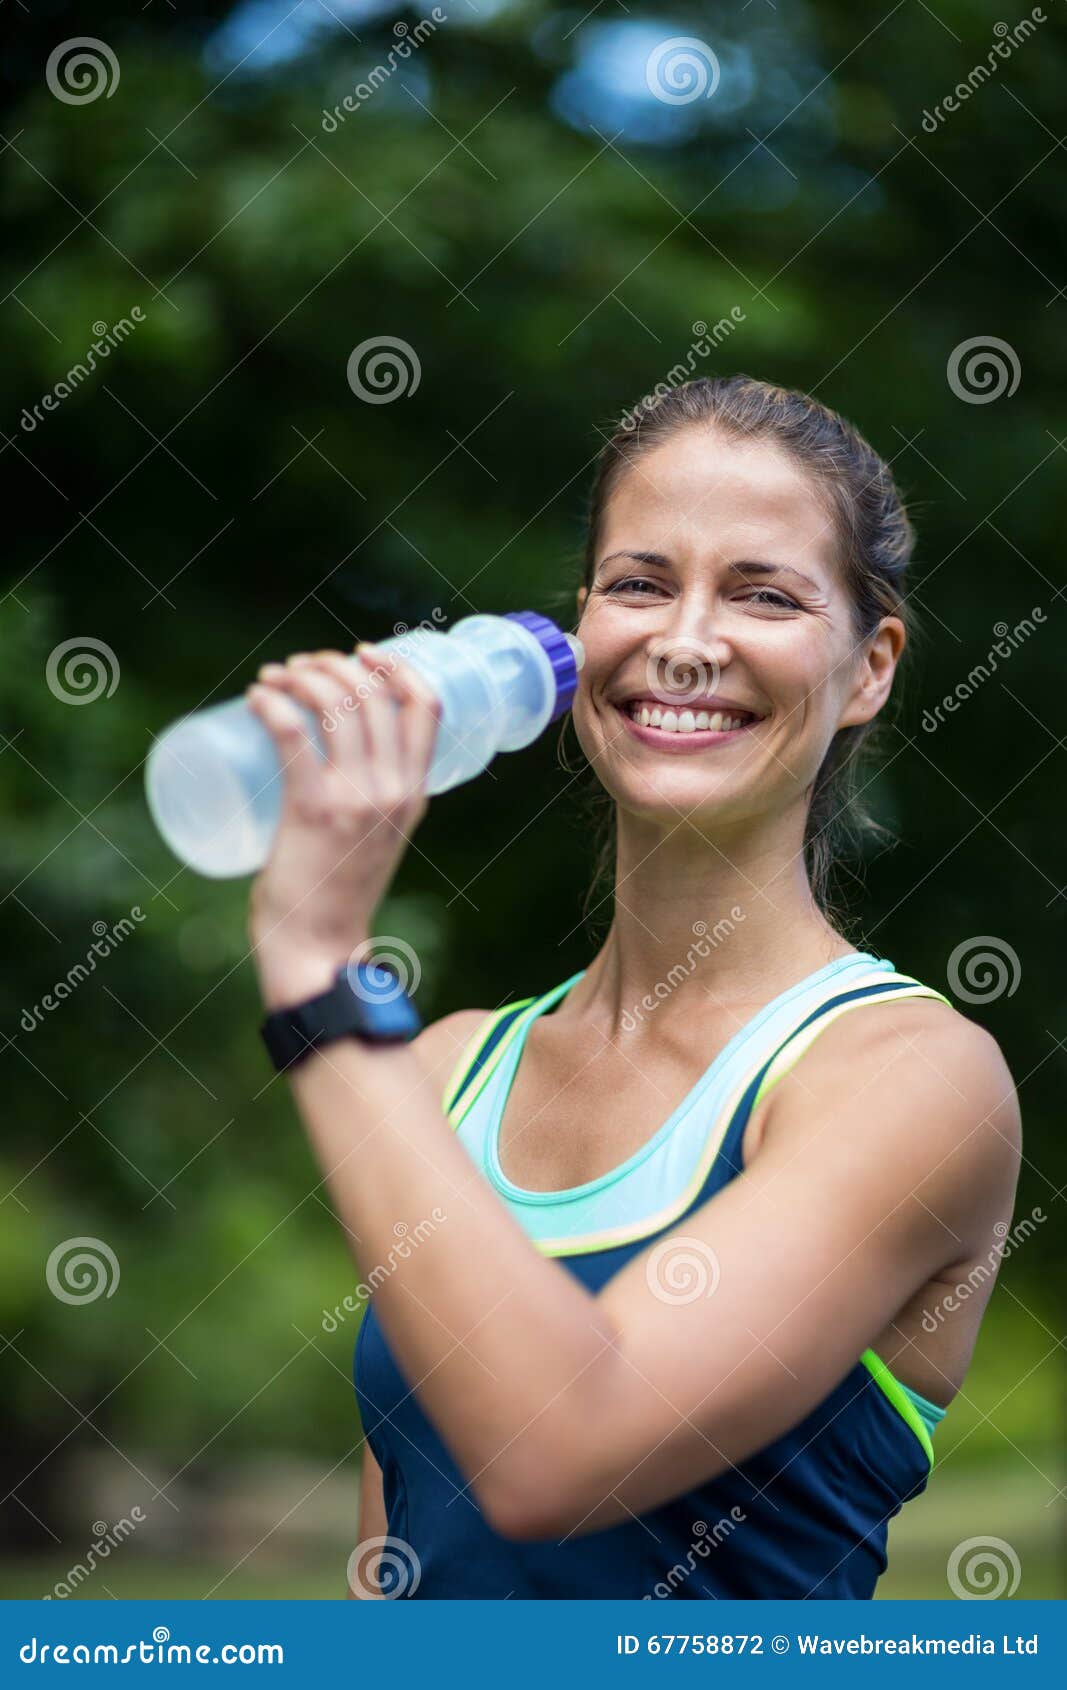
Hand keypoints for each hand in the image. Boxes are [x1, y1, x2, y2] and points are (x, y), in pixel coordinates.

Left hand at [245, 645, 440, 1010]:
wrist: (317, 948)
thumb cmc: (336, 895)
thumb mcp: (378, 838)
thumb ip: (372, 802)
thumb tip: (338, 762)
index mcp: (415, 794)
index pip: (426, 706)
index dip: (397, 666)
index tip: (363, 654)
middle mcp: (393, 789)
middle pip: (374, 693)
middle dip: (333, 663)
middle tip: (300, 668)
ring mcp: (355, 798)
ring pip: (336, 703)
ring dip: (300, 674)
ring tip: (274, 678)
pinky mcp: (312, 808)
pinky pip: (293, 732)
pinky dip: (272, 702)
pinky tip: (256, 696)